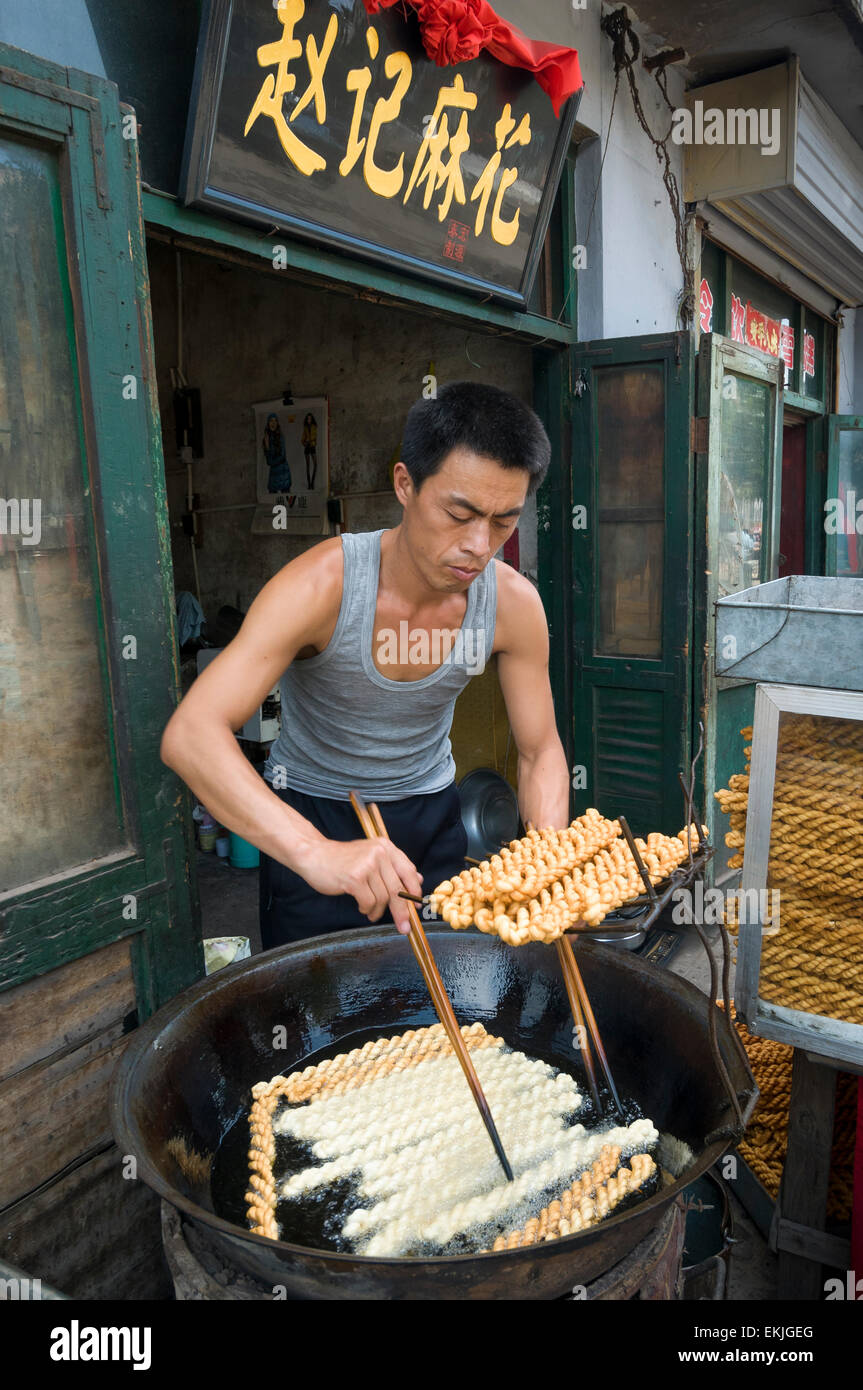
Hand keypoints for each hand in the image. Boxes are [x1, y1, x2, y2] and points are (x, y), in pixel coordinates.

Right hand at [299, 836, 422, 933]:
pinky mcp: (355, 878)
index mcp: (385, 847)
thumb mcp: (370, 856)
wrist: (314, 855)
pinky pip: (369, 902)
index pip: (408, 871)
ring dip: (378, 911)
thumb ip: (393, 867)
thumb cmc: (342, 860)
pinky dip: (366, 909)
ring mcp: (367, 865)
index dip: (414, 891)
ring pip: (383, 898)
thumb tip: (418, 880)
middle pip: (398, 889)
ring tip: (370, 912)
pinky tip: (361, 907)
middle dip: (402, 911)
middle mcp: (379, 853)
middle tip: (405, 927)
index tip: (415, 906)